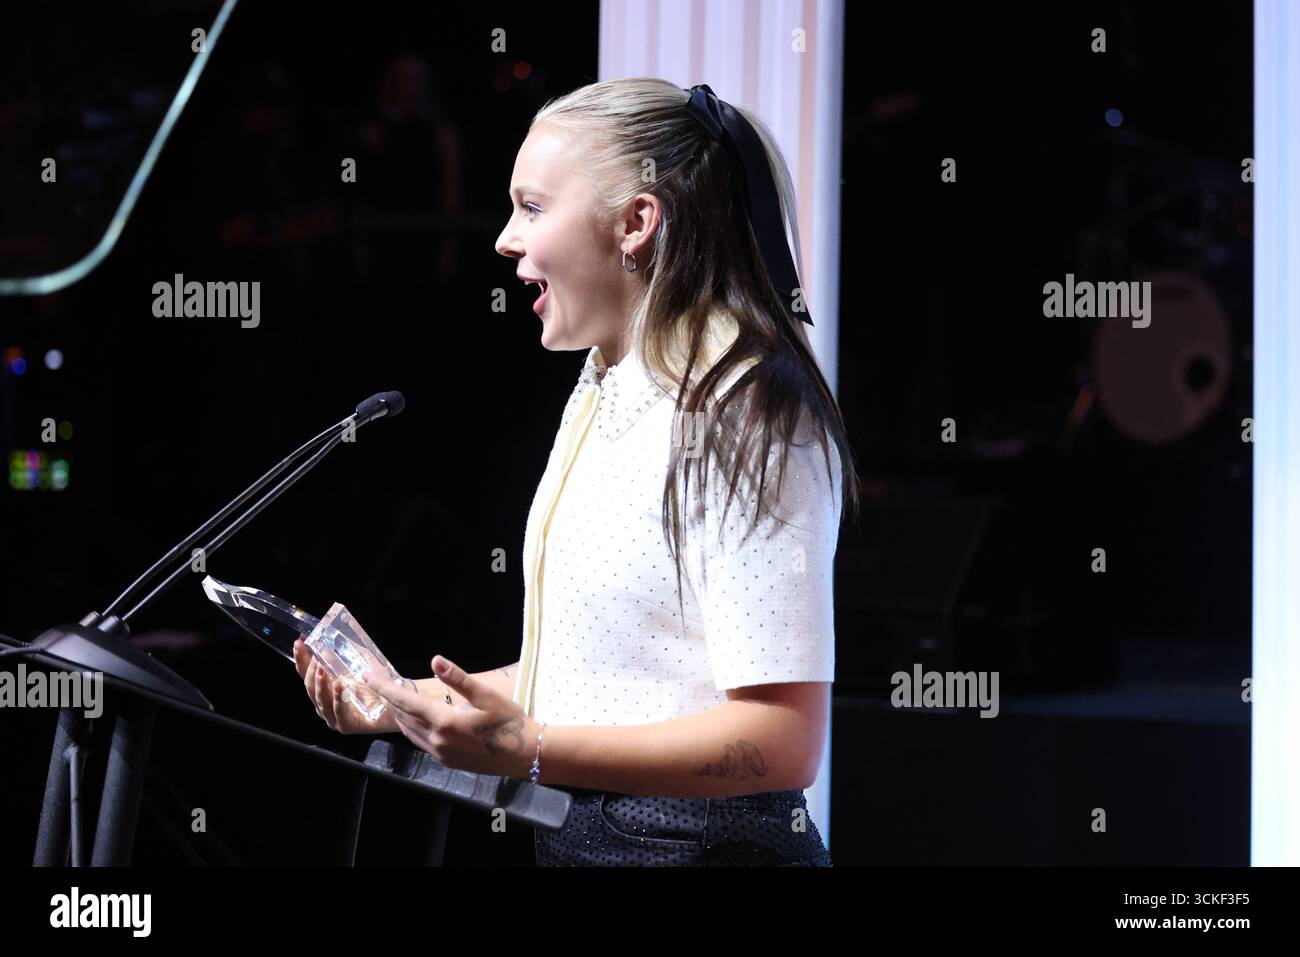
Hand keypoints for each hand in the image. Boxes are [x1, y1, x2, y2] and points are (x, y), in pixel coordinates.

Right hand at [293, 638, 395, 733]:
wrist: (399, 701)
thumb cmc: (378, 682)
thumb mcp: (360, 662)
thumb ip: (345, 653)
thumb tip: (327, 642)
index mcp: (325, 687)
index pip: (306, 673)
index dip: (301, 659)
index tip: (299, 643)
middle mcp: (326, 702)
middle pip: (310, 688)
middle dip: (310, 672)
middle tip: (316, 658)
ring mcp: (334, 716)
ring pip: (320, 701)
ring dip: (320, 684)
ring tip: (322, 669)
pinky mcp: (347, 726)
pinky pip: (338, 714)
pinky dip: (336, 699)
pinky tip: (338, 686)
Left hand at [364, 654, 539, 778]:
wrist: (526, 754)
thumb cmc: (509, 721)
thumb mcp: (486, 695)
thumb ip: (458, 679)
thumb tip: (436, 660)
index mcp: (445, 721)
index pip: (406, 701)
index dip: (386, 688)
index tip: (369, 677)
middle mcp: (438, 740)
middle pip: (403, 717)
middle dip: (389, 700)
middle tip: (377, 684)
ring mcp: (441, 753)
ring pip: (410, 732)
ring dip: (399, 715)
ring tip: (391, 700)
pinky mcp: (448, 761)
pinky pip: (421, 742)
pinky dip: (412, 728)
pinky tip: (415, 720)